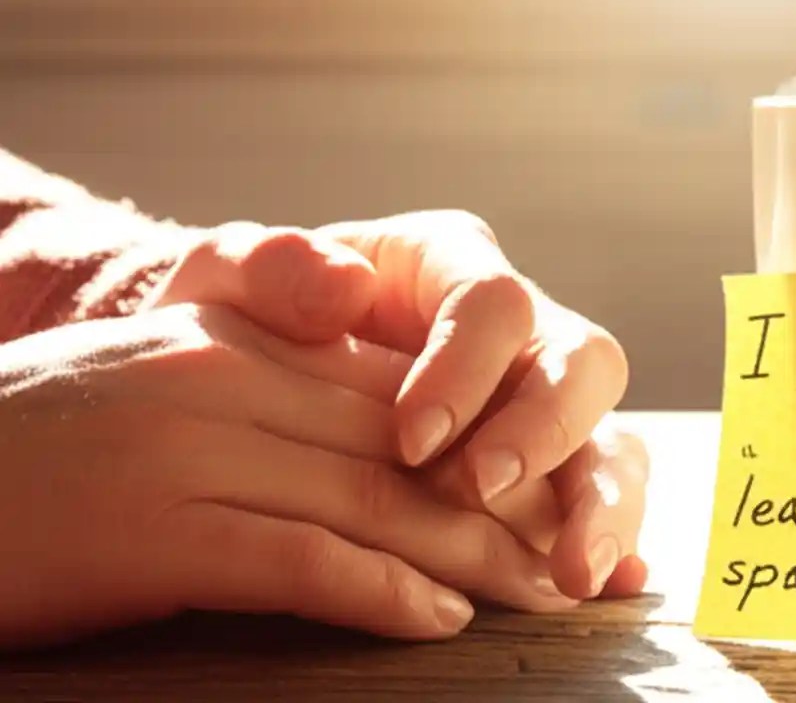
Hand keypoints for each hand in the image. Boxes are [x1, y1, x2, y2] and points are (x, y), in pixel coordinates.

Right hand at [0, 304, 571, 649]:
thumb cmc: (43, 449)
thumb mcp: (164, 388)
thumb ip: (269, 394)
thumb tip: (377, 450)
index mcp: (237, 340)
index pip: (396, 392)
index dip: (487, 444)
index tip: (553, 491)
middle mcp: (228, 381)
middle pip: (407, 447)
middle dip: (506, 503)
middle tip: (578, 550)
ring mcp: (192, 451)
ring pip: (375, 500)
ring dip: (474, 553)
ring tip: (544, 591)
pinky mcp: (158, 533)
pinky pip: (301, 561)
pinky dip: (380, 592)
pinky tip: (440, 618)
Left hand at [145, 215, 648, 598]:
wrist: (250, 379)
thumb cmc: (249, 327)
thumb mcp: (233, 285)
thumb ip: (271, 269)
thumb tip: (347, 285)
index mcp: (451, 266)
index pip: (494, 302)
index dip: (467, 368)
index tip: (410, 440)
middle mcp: (518, 333)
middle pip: (582, 362)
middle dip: (547, 430)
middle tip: (485, 488)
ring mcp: (542, 404)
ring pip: (612, 436)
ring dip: (603, 503)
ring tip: (575, 573)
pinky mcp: (553, 471)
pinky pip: (604, 499)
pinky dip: (614, 540)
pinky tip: (612, 586)